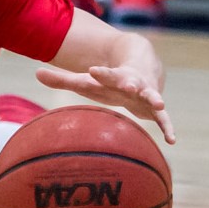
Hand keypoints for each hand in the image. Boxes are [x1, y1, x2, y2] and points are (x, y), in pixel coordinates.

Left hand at [35, 65, 175, 143]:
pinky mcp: (155, 108)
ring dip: (154, 99)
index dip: (100, 73)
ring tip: (160, 103)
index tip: (94, 70)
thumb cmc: (108, 81)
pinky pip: (164, 119)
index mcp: (112, 77)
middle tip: (129, 84)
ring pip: (151, 96)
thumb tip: (36, 73)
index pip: (105, 74)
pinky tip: (172, 140)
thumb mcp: (86, 81)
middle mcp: (131, 83)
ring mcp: (145, 94)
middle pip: (129, 82)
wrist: (142, 66)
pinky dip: (168, 127)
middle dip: (129, 82)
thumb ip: (63, 79)